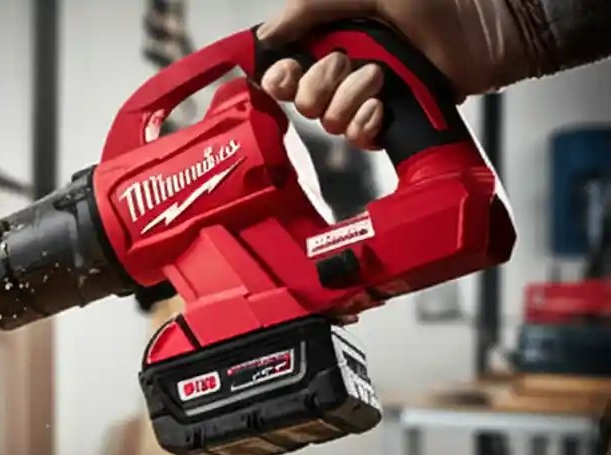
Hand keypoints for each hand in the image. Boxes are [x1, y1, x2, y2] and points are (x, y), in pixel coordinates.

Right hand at [256, 0, 532, 148]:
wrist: (492, 24)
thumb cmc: (440, 1)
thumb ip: (310, 8)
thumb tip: (266, 34)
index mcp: (334, 36)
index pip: (285, 67)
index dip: (279, 76)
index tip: (287, 71)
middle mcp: (346, 69)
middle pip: (301, 99)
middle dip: (319, 85)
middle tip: (344, 64)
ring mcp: (368, 97)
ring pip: (328, 121)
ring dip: (350, 100)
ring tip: (380, 77)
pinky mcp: (391, 121)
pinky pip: (358, 137)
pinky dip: (366, 123)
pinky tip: (384, 106)